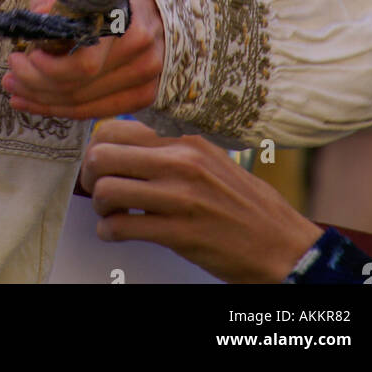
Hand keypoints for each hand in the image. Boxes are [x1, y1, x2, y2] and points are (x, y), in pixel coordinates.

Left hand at [0, 0, 164, 119]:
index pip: (84, 63)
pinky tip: (36, 103)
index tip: (24, 55)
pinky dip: (62, 110)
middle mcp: (142, 56)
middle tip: (10, 76)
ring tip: (16, 91)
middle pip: (79, 86)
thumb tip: (38, 14)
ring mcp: (146, 81)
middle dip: (36, 84)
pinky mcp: (143, 96)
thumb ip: (60, 1)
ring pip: (84, 103)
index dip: (49, 67)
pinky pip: (95, 111)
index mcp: (127, 25)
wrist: (160, 8)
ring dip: (43, 100)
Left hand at [81, 118, 324, 283]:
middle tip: (95, 188)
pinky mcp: (179, 234)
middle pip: (102, 155)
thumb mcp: (209, 160)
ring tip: (109, 214)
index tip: (98, 162)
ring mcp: (179, 198)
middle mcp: (180, 163)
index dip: (96, 146)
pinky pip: (122, 228)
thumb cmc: (245, 204)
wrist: (282, 244)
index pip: (116, 128)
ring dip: (99, 206)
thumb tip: (125, 148)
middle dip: (89, 175)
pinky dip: (108, 232)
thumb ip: (169, 150)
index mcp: (185, 141)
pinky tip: (116, 233)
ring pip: (106, 190)